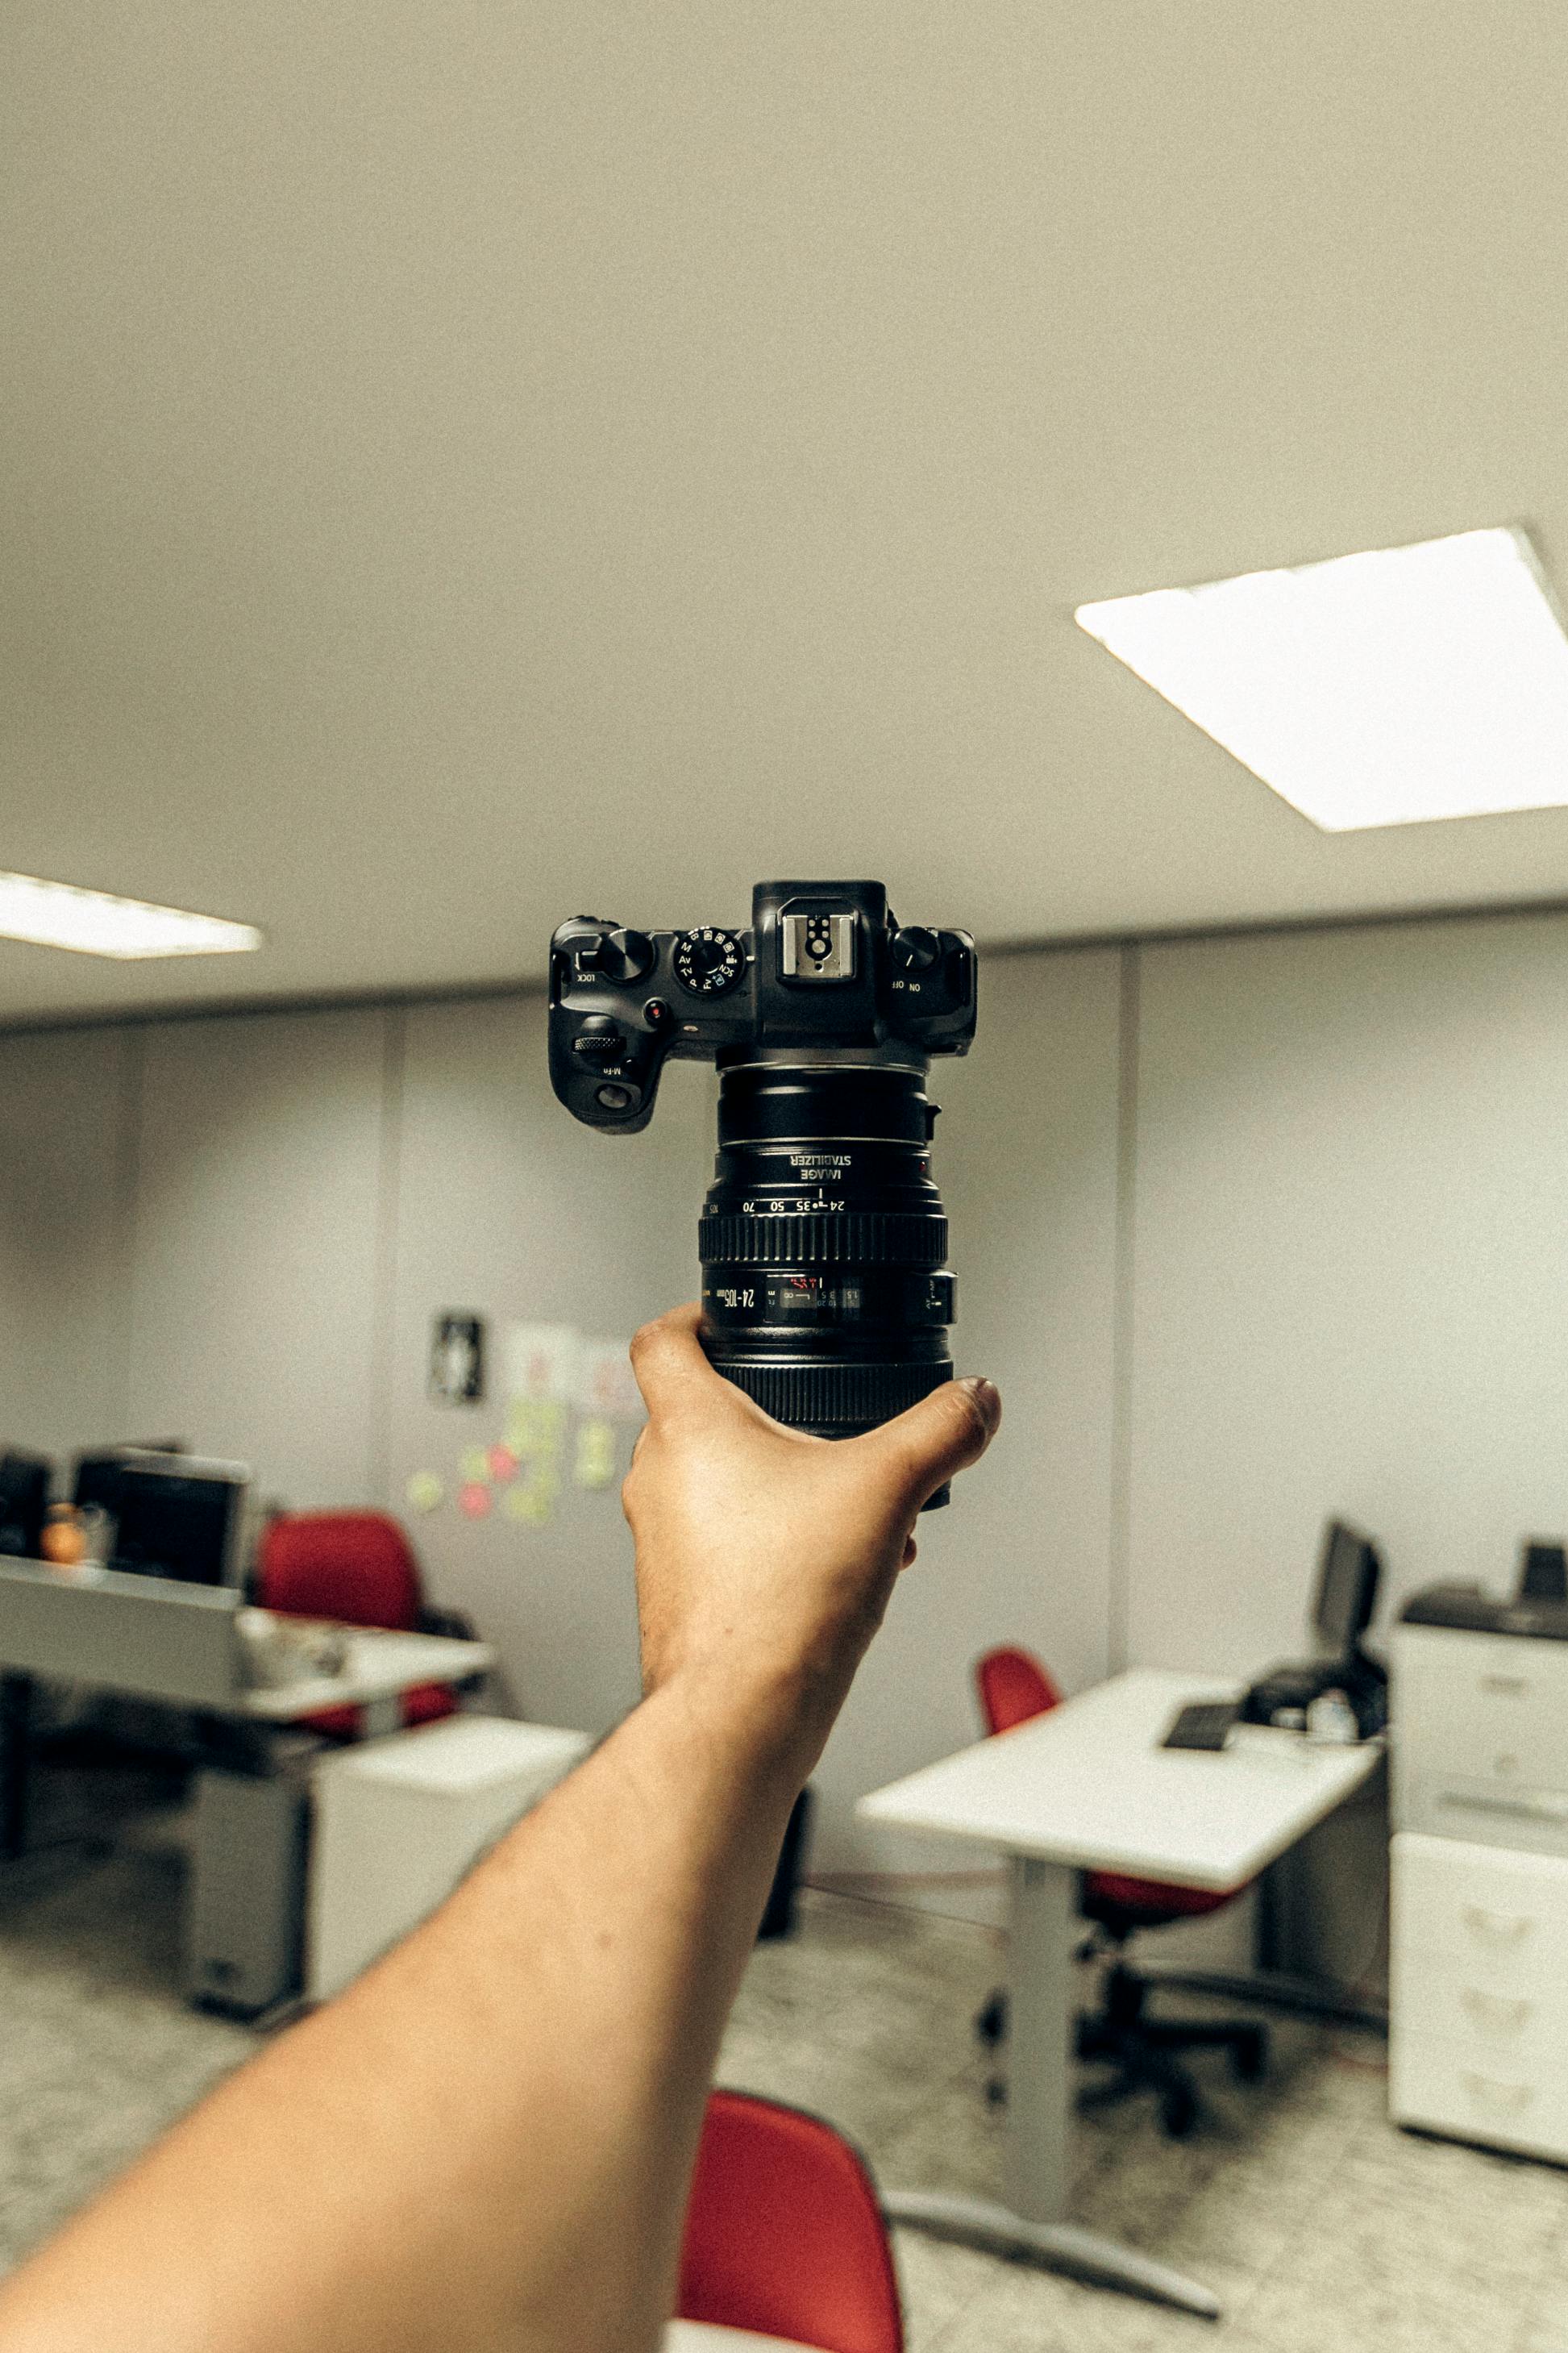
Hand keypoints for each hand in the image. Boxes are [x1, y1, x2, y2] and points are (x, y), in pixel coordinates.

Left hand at [623, 1305, 1000, 1777]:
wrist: (742, 1714)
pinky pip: (725, 1546)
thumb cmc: (779, 1603)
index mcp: (689, 1428)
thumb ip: (938, 1432)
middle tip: (822, 1426)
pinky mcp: (679, 1597)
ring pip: (719, 1487)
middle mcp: (659, 1480)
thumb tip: (974, 1400)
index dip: (695, 1316)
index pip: (662, 1339)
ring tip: (851, 1511)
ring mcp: (661, 1543)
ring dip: (781, 1487)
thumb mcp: (886, 1489)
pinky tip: (838, 1569)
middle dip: (769, 1415)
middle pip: (698, 1414)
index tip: (726, 1318)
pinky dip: (774, 1542)